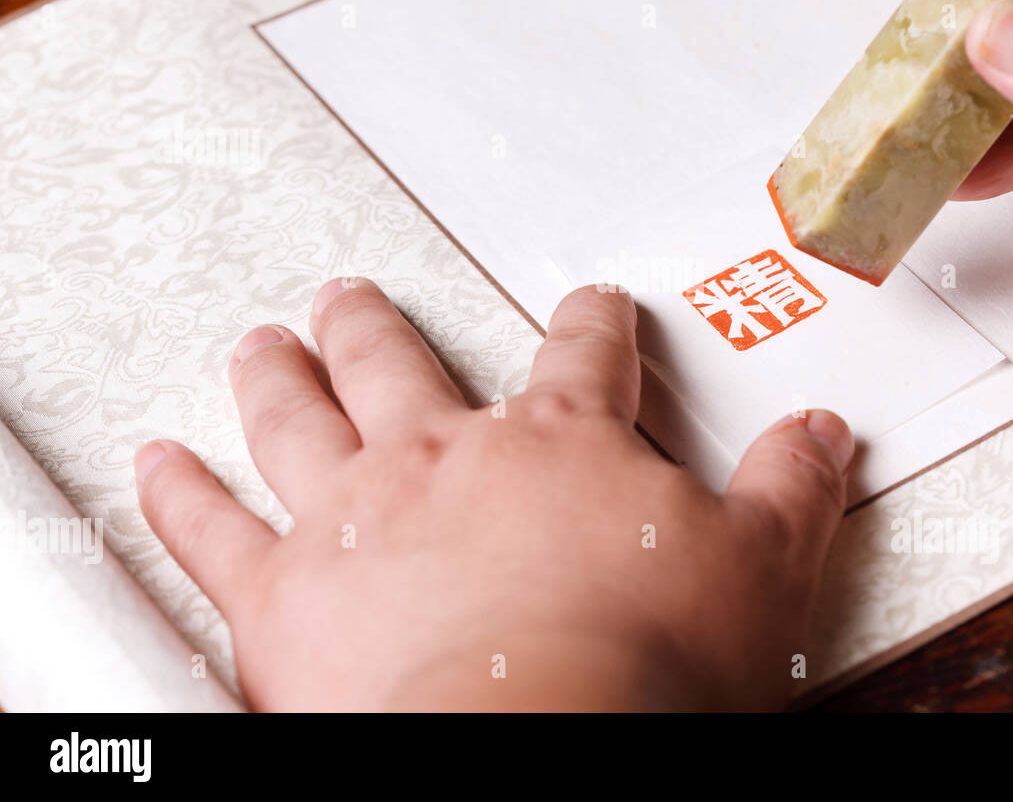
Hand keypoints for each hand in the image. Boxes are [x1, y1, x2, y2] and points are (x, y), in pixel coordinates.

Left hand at [133, 279, 851, 709]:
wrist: (530, 743)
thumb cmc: (638, 667)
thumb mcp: (760, 571)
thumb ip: (793, 492)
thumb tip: (823, 436)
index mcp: (562, 445)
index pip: (585, 356)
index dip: (594, 325)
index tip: (591, 307)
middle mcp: (448, 458)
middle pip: (403, 364)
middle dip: (378, 326)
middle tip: (352, 295)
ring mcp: (359, 516)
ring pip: (301, 418)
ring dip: (278, 376)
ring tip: (264, 342)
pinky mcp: (286, 595)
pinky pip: (216, 527)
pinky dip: (183, 493)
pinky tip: (162, 465)